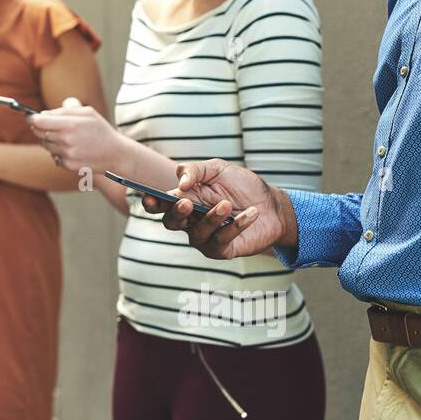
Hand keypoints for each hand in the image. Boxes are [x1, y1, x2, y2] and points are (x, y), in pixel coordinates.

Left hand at [29, 97, 122, 170]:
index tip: (30, 117)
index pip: (40, 121)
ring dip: (49, 140)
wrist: (116, 154)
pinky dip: (58, 153)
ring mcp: (67, 155)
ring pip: (46, 145)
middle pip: (39, 133)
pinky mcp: (69, 166)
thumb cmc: (101, 130)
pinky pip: (54, 157)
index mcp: (70, 125)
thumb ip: (65, 110)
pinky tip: (71, 149)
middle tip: (45, 126)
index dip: (32, 118)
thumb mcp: (87, 112)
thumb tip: (44, 113)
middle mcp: (66, 141)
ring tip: (64, 137)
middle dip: (39, 128)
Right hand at [156, 158, 292, 259]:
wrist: (272, 205)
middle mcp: (190, 220)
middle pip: (170, 222)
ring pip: (196, 233)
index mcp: (185, 199)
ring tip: (227, 205)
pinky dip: (236, 225)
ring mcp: (204, 237)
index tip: (148, 197)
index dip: (150, 202)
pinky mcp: (221, 250)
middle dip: (175, 213)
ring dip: (210, 218)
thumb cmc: (243, 187)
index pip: (160, 204)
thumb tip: (180, 183)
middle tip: (186, 202)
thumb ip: (195, 170)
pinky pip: (221, 241)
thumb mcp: (218, 169)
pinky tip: (251, 213)